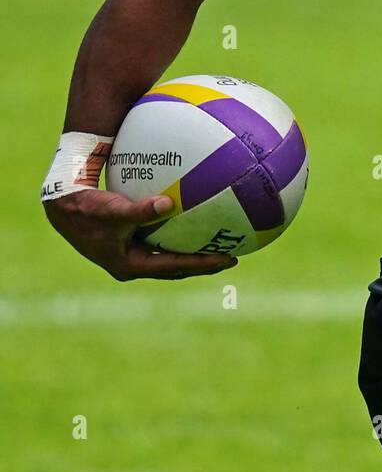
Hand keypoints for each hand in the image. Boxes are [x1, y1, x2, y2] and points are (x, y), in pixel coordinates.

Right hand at [44, 190, 237, 281]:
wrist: (61, 207)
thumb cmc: (86, 209)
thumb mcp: (113, 211)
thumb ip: (140, 210)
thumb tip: (169, 204)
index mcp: (130, 265)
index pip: (176, 267)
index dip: (203, 264)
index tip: (227, 259)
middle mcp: (132, 264)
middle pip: (176, 268)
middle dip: (202, 263)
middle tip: (230, 257)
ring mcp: (129, 255)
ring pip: (168, 257)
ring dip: (191, 253)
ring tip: (216, 244)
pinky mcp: (127, 243)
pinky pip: (159, 241)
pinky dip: (176, 235)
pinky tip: (191, 220)